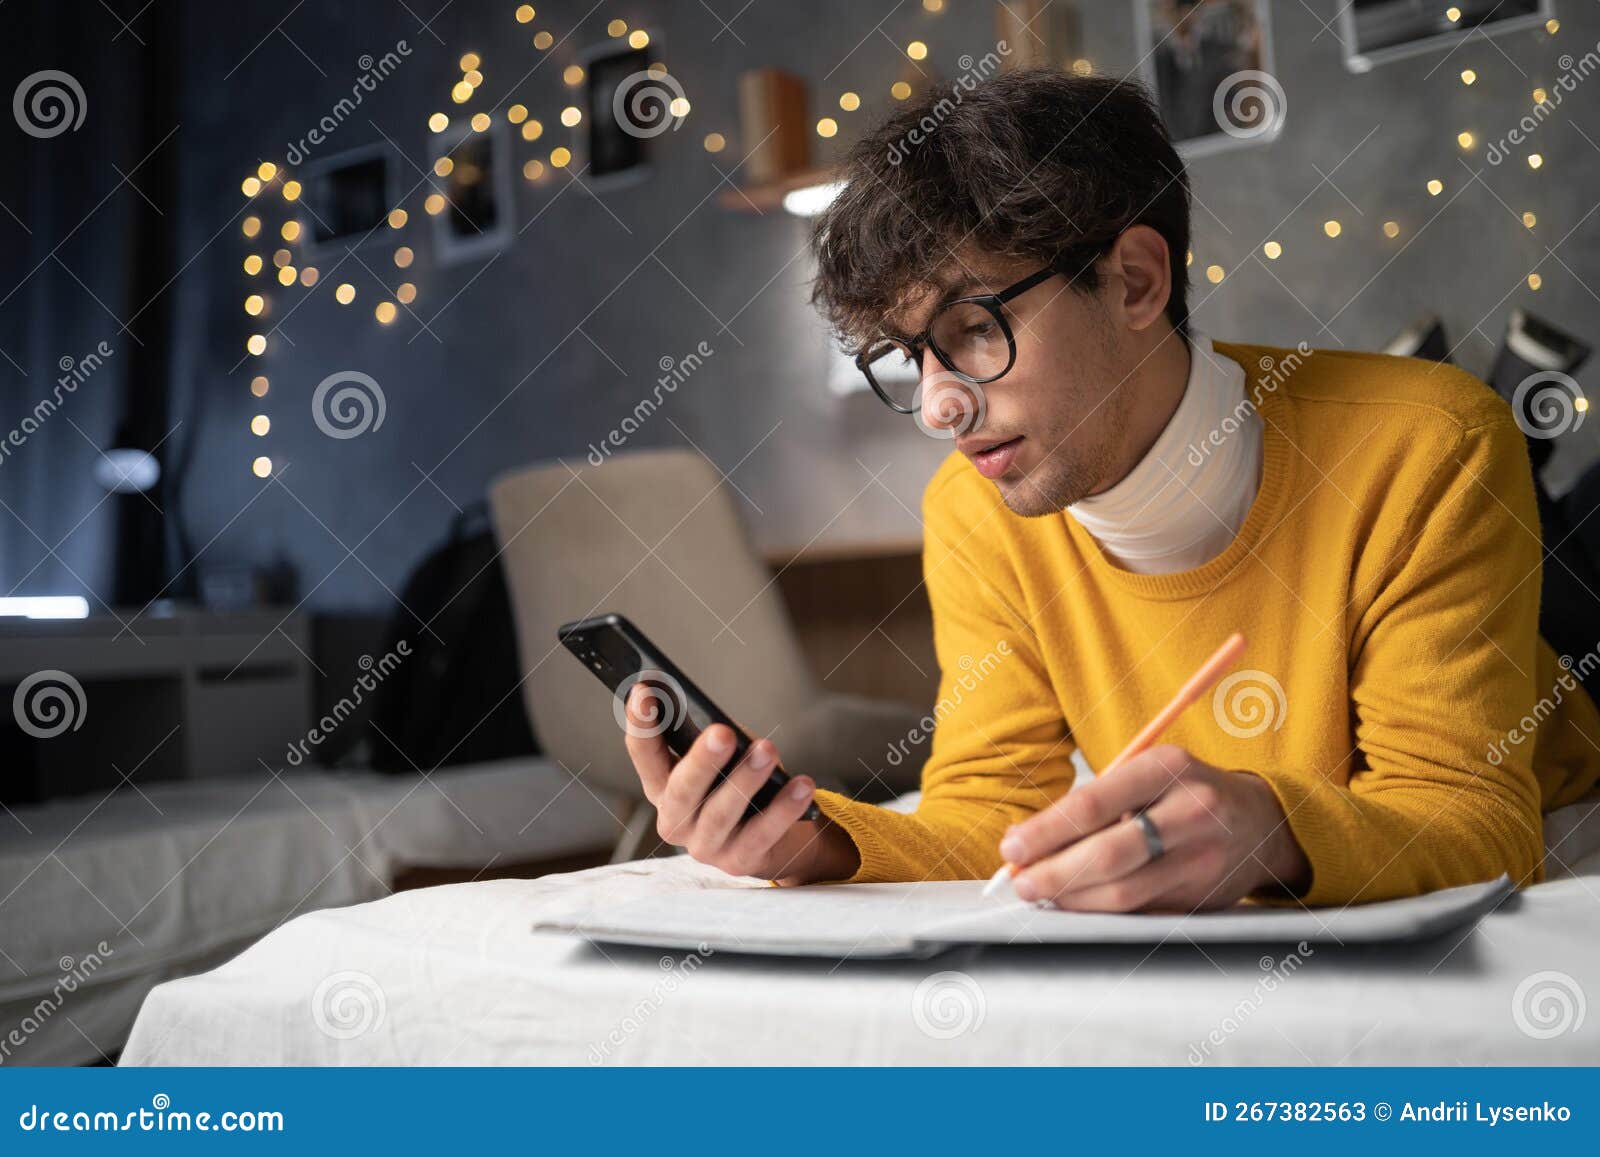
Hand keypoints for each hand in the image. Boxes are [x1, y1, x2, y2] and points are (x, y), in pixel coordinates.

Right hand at [622, 686, 859, 885]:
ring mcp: (704, 846)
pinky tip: (802, 785)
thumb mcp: (726, 757)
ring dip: (745, 780)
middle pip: (681, 790)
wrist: (777, 839)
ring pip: (721, 813)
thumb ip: (716, 742)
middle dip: (701, 760)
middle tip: (722, 732)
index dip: (641, 724)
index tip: (643, 691)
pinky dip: (782, 809)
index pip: (644, 754)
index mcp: (662, 786)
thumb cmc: (743, 784)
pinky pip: (761, 834)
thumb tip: (723, 729)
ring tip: (767, 751)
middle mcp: (675, 819)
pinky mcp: (739, 863)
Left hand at [997, 745, 1309, 910]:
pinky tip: (1078, 904)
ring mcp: (1202, 857)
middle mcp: (1191, 810)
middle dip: (1055, 872)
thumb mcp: (1147, 774)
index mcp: (1167, 767)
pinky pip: (1142, 911)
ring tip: (1042, 893)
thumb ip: (1096, 802)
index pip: (1093, 804)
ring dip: (1073, 898)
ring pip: (1125, 892)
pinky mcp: (1204, 896)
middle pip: (1109, 855)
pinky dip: (1102, 911)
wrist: (1261, 822)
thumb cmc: (1183, 792)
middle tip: (1021, 881)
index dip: (1045, 831)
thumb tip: (1028, 841)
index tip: (1012, 847)